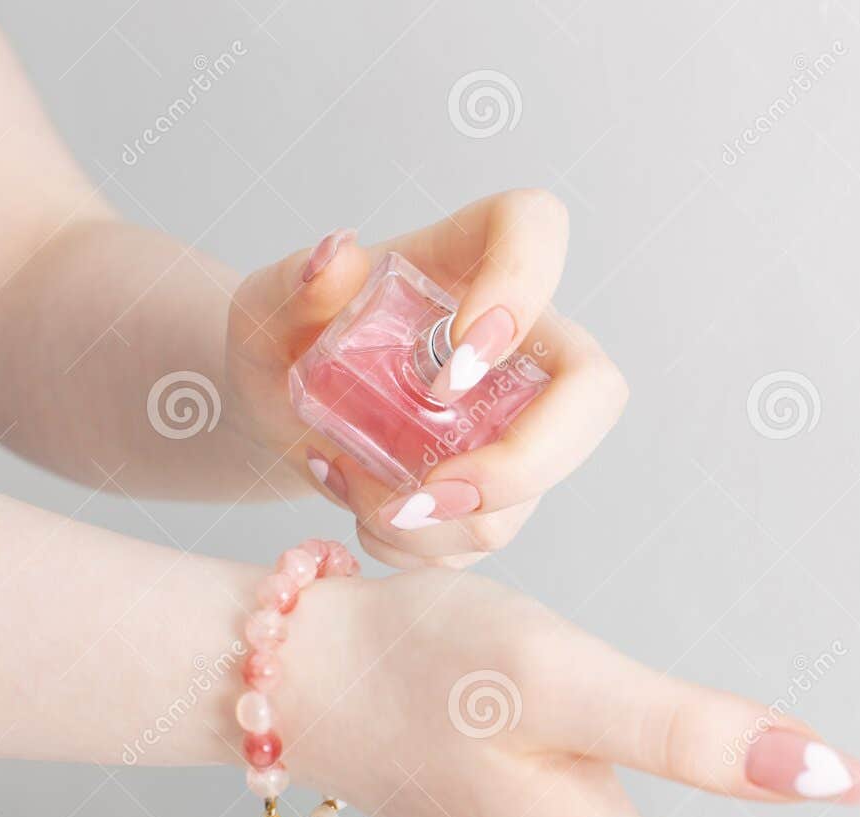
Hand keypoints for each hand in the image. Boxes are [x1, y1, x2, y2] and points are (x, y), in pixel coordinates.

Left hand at [225, 189, 625, 568]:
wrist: (279, 411)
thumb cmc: (287, 341)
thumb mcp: (265, 309)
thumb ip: (292, 286)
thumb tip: (333, 262)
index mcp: (469, 260)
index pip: (536, 229)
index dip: (520, 288)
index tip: (453, 357)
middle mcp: (519, 338)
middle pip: (594, 390)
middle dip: (525, 461)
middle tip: (431, 488)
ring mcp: (522, 419)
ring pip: (535, 489)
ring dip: (441, 520)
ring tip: (356, 495)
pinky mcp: (505, 488)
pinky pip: (488, 533)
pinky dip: (421, 544)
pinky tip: (368, 513)